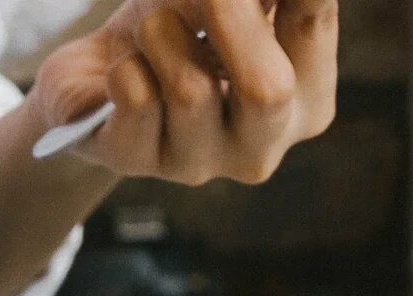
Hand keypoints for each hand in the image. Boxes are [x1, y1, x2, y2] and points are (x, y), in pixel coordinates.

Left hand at [31, 0, 337, 186]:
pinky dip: (127, 64)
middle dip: (232, 15)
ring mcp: (195, 163)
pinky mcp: (133, 161)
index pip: (313, 24)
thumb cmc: (183, 27)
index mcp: (306, 100)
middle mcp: (259, 146)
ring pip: (191, 91)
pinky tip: (126, 67)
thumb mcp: (232, 3)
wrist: (98, 72)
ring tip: (153, 27)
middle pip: (267, 89)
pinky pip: (136, 98)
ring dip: (163, 32)